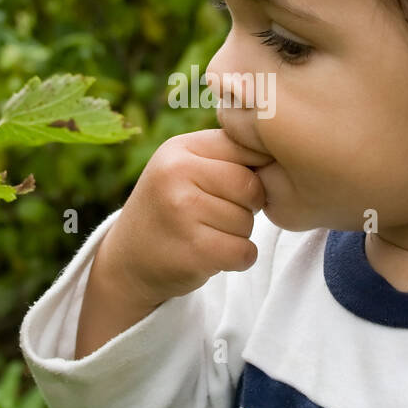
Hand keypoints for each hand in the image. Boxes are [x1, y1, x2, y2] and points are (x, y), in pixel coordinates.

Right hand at [92, 128, 272, 310]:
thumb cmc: (170, 208)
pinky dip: (238, 258)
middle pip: (251, 187)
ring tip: (207, 233)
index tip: (236, 188)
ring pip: (248, 222)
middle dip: (247, 206)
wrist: (127, 260)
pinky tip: (213, 254)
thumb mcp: (184, 167)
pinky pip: (244, 251)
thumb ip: (225, 154)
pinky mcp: (192, 250)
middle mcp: (176, 174)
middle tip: (219, 214)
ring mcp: (182, 212)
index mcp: (180, 148)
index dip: (254, 171)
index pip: (246, 148)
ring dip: (239, 234)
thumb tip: (280, 149)